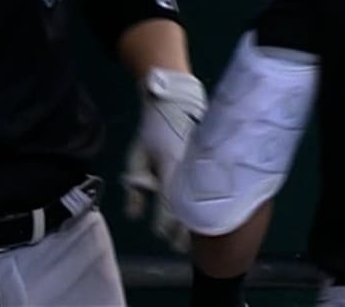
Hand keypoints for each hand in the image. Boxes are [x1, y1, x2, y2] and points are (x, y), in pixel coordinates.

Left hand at [123, 68, 206, 252]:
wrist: (174, 99)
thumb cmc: (153, 128)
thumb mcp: (137, 156)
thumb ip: (136, 186)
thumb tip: (134, 217)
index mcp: (172, 168)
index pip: (170, 204)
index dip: (168, 224)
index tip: (165, 238)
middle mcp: (191, 169)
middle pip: (191, 206)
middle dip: (187, 228)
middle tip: (182, 246)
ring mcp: (203, 163)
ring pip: (203, 197)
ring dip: (199, 216)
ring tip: (198, 233)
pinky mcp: (211, 158)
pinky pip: (209, 184)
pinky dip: (208, 198)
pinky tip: (209, 209)